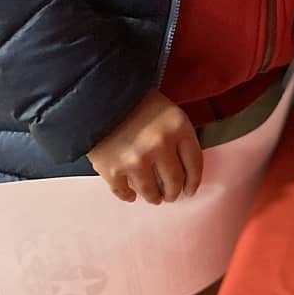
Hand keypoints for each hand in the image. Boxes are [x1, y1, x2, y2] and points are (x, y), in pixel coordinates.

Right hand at [87, 90, 202, 204]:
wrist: (98, 97)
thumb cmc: (137, 102)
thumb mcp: (168, 111)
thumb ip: (179, 136)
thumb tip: (184, 167)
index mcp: (178, 128)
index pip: (195, 163)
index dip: (194, 181)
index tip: (190, 189)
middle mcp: (160, 146)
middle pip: (174, 181)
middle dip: (174, 192)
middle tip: (170, 195)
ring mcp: (136, 160)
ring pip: (151, 192)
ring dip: (154, 197)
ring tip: (154, 197)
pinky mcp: (113, 170)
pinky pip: (124, 192)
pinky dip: (128, 195)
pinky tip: (131, 195)